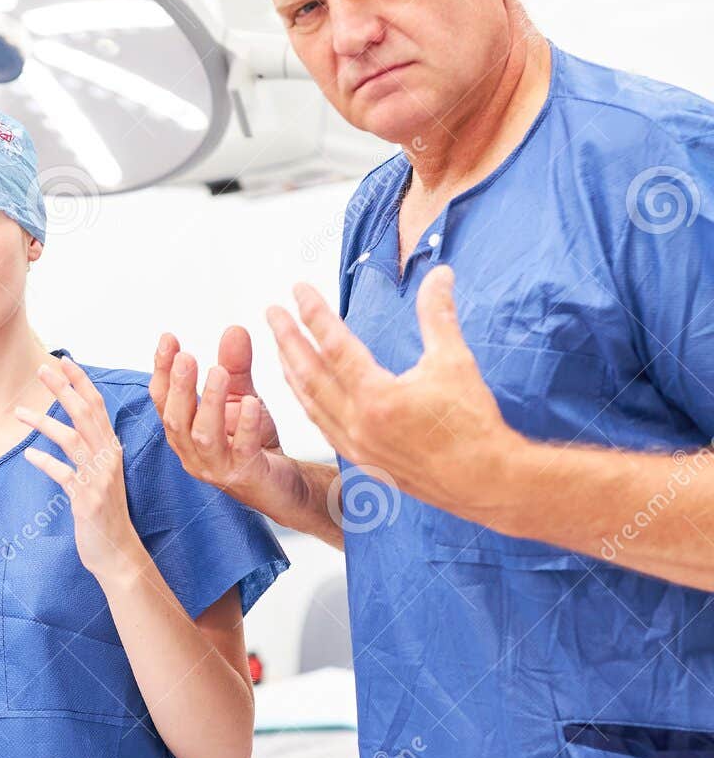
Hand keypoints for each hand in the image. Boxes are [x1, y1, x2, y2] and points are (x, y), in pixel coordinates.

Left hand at [16, 356, 146, 579]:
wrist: (117, 553)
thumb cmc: (104, 513)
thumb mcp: (100, 475)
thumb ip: (90, 451)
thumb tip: (73, 427)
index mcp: (110, 449)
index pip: (97, 406)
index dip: (81, 382)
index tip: (64, 361)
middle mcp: (108, 459)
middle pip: (85, 414)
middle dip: (63, 389)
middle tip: (41, 369)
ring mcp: (98, 479)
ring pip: (73, 440)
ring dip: (45, 422)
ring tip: (18, 412)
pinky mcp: (87, 500)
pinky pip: (64, 475)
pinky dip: (45, 463)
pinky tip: (28, 455)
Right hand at [150, 327, 311, 519]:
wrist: (282, 483)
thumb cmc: (253, 441)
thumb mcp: (242, 396)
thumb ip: (235, 365)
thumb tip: (234, 329)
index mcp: (185, 430)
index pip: (163, 399)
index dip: (162, 370)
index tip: (168, 339)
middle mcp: (193, 452)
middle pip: (176, 419)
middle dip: (179, 387)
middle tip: (186, 357)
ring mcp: (218, 467)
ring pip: (203, 436)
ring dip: (209, 403)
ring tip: (218, 373)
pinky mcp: (247, 475)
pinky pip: (242, 450)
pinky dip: (246, 426)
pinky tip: (253, 403)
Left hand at [265, 266, 517, 518]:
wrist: (485, 482)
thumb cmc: (473, 425)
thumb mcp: (455, 362)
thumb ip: (438, 315)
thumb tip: (439, 274)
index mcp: (377, 398)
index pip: (334, 345)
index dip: (314, 314)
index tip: (298, 290)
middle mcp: (357, 423)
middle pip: (308, 372)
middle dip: (287, 338)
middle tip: (272, 311)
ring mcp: (354, 444)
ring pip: (308, 401)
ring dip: (290, 368)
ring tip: (279, 342)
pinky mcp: (359, 459)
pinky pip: (319, 423)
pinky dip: (305, 399)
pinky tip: (301, 386)